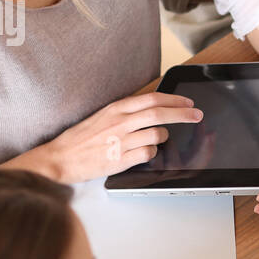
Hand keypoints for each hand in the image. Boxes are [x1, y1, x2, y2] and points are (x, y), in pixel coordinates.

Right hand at [16, 92, 203, 183]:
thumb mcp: (102, 116)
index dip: (174, 99)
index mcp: (116, 108)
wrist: (60, 158)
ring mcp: (121, 141)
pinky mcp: (120, 159)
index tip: (188, 102)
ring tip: (158, 139)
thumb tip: (152, 109)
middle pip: (160, 114)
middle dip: (183, 114)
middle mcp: (120, 122)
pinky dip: (152, 153)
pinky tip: (145, 152)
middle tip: (197, 115)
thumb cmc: (81, 138)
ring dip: (164, 137)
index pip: (152, 99)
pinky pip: (148, 154)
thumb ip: (126, 112)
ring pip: (157, 135)